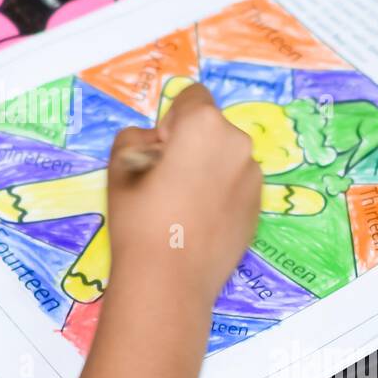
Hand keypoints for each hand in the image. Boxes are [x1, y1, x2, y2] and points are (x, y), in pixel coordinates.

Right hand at [105, 82, 261, 307]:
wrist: (169, 281)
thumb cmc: (139, 219)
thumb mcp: (119, 166)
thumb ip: (135, 136)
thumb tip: (158, 143)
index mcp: (204, 125)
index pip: (192, 97)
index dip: (171, 121)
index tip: (158, 153)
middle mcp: (238, 144)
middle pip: (212, 128)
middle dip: (192, 144)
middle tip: (166, 181)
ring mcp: (254, 178)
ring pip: (226, 158)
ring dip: (208, 169)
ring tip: (183, 208)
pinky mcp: (259, 208)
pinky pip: (236, 186)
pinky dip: (221, 195)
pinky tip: (199, 224)